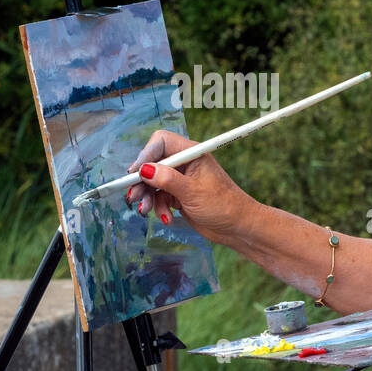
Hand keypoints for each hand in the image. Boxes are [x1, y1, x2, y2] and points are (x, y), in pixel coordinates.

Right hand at [125, 129, 254, 243]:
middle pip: (152, 164)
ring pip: (153, 183)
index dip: (145, 155)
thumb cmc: (223, 205)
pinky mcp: (178, 195)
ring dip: (148, 198)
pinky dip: (158, 208)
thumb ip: (167, 179)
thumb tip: (144, 169)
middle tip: (133, 197)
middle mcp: (184, 163)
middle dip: (142, 182)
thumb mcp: (192, 192)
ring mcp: (181, 179)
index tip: (135, 173)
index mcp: (191, 153)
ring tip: (146, 212)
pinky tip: (167, 218)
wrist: (238, 227)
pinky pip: (159, 197)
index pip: (160, 142)